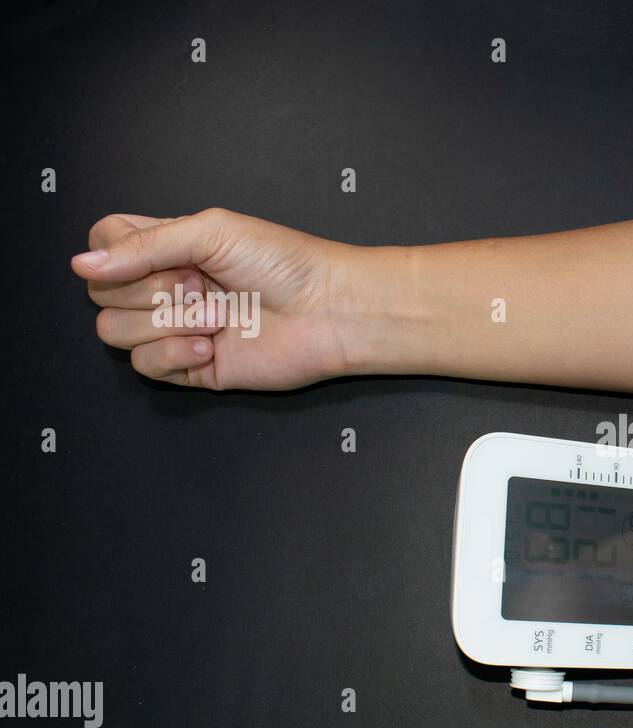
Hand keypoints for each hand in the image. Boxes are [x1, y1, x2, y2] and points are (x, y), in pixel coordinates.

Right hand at [73, 209, 360, 389]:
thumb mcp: (211, 231)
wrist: (328, 311)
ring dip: (166, 323)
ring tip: (216, 317)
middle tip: (203, 286)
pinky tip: (213, 345)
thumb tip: (81, 265)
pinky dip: (175, 354)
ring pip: (114, 332)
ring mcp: (174, 328)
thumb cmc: (284, 262)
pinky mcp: (190, 367)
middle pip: (100, 292)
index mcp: (166, 247)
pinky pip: (145, 366)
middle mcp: (164, 287)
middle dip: (150, 290)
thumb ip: (143, 245)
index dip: (116, 253)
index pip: (101, 244)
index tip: (163, 258)